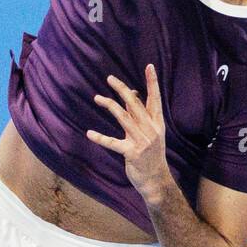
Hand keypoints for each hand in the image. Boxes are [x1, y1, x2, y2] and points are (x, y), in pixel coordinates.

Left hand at [87, 65, 172, 205]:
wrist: (155, 180)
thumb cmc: (151, 153)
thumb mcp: (149, 132)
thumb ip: (139, 114)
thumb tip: (132, 93)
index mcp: (157, 122)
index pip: (155, 98)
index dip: (152, 82)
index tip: (149, 66)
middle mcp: (151, 129)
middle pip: (135, 104)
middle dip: (122, 90)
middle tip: (110, 78)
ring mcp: (142, 141)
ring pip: (123, 118)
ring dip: (109, 105)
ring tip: (96, 97)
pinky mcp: (131, 153)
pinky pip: (113, 143)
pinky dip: (100, 138)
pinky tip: (89, 133)